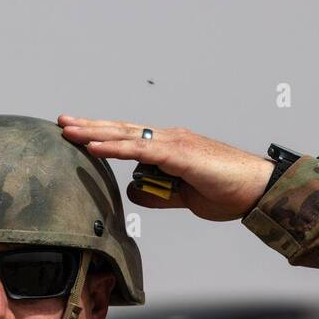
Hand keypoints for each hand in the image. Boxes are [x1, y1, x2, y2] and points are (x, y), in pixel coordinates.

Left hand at [57, 115, 275, 221]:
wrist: (258, 189)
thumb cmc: (226, 191)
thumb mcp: (182, 197)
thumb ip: (157, 194)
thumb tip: (133, 192)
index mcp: (169, 147)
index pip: (127, 137)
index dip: (101, 134)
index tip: (75, 132)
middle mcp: (169, 139)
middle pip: (121, 130)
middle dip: (89, 127)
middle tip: (61, 122)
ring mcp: (174, 144)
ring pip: (126, 136)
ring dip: (94, 133)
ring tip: (68, 131)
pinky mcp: (180, 155)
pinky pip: (140, 151)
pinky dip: (115, 149)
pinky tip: (93, 148)